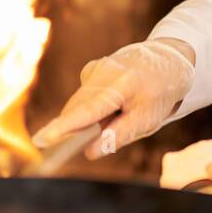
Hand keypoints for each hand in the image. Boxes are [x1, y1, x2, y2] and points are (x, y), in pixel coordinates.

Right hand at [32, 39, 194, 158]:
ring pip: (80, 102)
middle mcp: (104, 71)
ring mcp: (96, 67)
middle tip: (96, 132)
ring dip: (89, 118)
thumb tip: (91, 152)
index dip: (64, 128)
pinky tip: (115, 103)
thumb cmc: (160, 93)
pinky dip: (93, 107)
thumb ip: (119, 135)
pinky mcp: (93, 68)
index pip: (87, 111)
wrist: (169, 59)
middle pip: (77, 108)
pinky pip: (85, 96)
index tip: (42, 140)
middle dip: (77, 128)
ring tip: (120, 112)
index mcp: (121, 84)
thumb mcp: (148, 120)